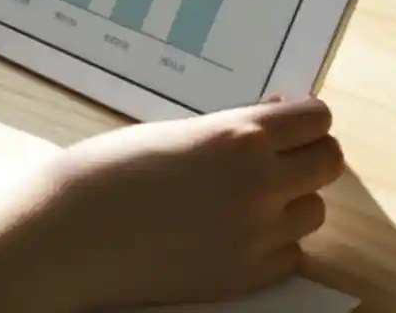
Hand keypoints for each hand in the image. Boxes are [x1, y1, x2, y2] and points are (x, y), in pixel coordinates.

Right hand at [0, 98, 343, 310]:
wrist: (67, 236)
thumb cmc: (108, 173)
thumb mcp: (175, 131)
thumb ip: (231, 126)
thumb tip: (277, 116)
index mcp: (238, 135)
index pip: (316, 119)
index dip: (303, 120)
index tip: (285, 125)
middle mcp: (258, 183)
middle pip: (328, 162)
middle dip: (306, 155)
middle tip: (274, 159)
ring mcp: (255, 235)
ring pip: (313, 211)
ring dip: (290, 201)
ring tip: (245, 199)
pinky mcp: (245, 277)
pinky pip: (290, 253)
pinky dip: (272, 243)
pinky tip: (233, 233)